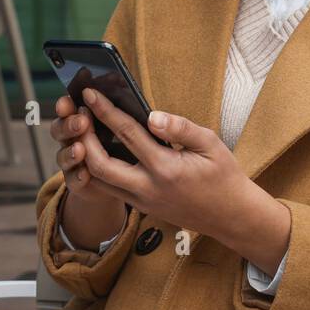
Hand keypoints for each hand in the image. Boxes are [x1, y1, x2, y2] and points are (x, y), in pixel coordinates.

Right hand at [50, 93, 127, 207]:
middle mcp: (72, 138)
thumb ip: (118, 103)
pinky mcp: (78, 182)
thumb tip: (119, 80)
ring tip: (81, 148)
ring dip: (70, 151)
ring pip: (63, 155)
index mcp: (80, 119)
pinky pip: (73, 180)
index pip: (67, 108)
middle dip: (68, 124)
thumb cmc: (127, 140)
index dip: (66, 103)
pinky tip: (85, 173)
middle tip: (82, 120)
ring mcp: (73, 161)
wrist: (129, 176)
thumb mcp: (125, 120)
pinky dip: (77, 176)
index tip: (70, 98)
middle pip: (60, 129)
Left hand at [77, 86, 265, 243]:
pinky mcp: (141, 208)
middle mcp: (148, 187)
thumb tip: (151, 115)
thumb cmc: (223, 175)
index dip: (105, 111)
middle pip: (99, 163)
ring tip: (83, 131)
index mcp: (166, 168)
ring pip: (99, 181)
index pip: (127, 134)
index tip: (90, 94)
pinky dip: (99, 170)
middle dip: (83, 137)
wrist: (230, 215)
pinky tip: (99, 152)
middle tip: (78, 114)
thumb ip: (180, 128)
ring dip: (86, 156)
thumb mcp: (211, 144)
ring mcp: (142, 201)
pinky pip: (111, 189)